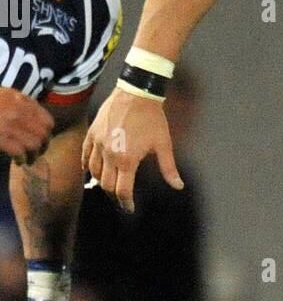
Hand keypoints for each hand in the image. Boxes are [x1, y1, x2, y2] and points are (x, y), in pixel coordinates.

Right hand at [0, 86, 52, 163]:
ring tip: (27, 160)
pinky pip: (20, 151)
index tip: (42, 140)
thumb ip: (20, 103)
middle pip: (43, 134)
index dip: (47, 133)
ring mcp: (8, 124)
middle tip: (36, 154)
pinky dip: (22, 159)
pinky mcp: (0, 137)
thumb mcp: (4, 95)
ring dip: (33, 155)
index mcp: (19, 100)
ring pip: (35, 144)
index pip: (46, 119)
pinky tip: (18, 161)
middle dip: (43, 147)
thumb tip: (36, 121)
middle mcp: (17, 111)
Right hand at [82, 88, 182, 212]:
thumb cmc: (153, 119)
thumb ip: (169, 168)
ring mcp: (98, 143)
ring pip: (93, 171)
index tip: (130, 208)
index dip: (126, 203)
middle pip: (106, 185)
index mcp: (127, 159)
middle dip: (114, 195)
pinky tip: (91, 171)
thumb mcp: (164, 144)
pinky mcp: (92, 132)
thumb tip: (178, 186)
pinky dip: (87, 166)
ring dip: (101, 181)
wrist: (137, 92)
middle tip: (122, 198)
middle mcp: (109, 154)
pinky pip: (85, 154)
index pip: (122, 190)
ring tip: (110, 184)